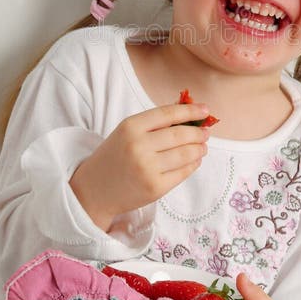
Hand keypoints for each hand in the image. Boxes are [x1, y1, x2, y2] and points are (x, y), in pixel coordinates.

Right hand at [70, 103, 209, 229]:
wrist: (94, 189)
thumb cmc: (115, 156)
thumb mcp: (126, 132)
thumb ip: (154, 123)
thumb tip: (189, 114)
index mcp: (131, 126)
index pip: (168, 113)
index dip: (190, 110)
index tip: (205, 110)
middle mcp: (139, 146)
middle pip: (181, 134)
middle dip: (198, 132)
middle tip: (206, 132)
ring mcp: (147, 168)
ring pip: (185, 154)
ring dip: (199, 149)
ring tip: (202, 146)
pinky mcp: (155, 187)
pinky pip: (183, 172)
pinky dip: (193, 165)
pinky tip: (194, 160)